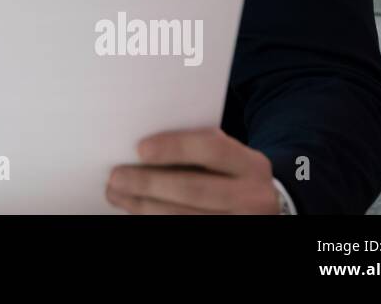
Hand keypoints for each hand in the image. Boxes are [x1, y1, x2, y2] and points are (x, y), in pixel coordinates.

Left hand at [105, 127, 281, 213]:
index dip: (175, 148)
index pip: (212, 149)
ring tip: (116, 193)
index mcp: (251, 165)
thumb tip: (141, 147)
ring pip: (186, 216)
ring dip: (143, 206)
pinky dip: (154, 218)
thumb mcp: (225, 153)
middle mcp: (253, 197)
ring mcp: (241, 222)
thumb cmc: (229, 171)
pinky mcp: (228, 236)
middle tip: (116, 176)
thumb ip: (195, 145)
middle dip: (149, 183)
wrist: (264, 205)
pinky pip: (185, 229)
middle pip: (194, 189)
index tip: (140, 149)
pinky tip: (134, 208)